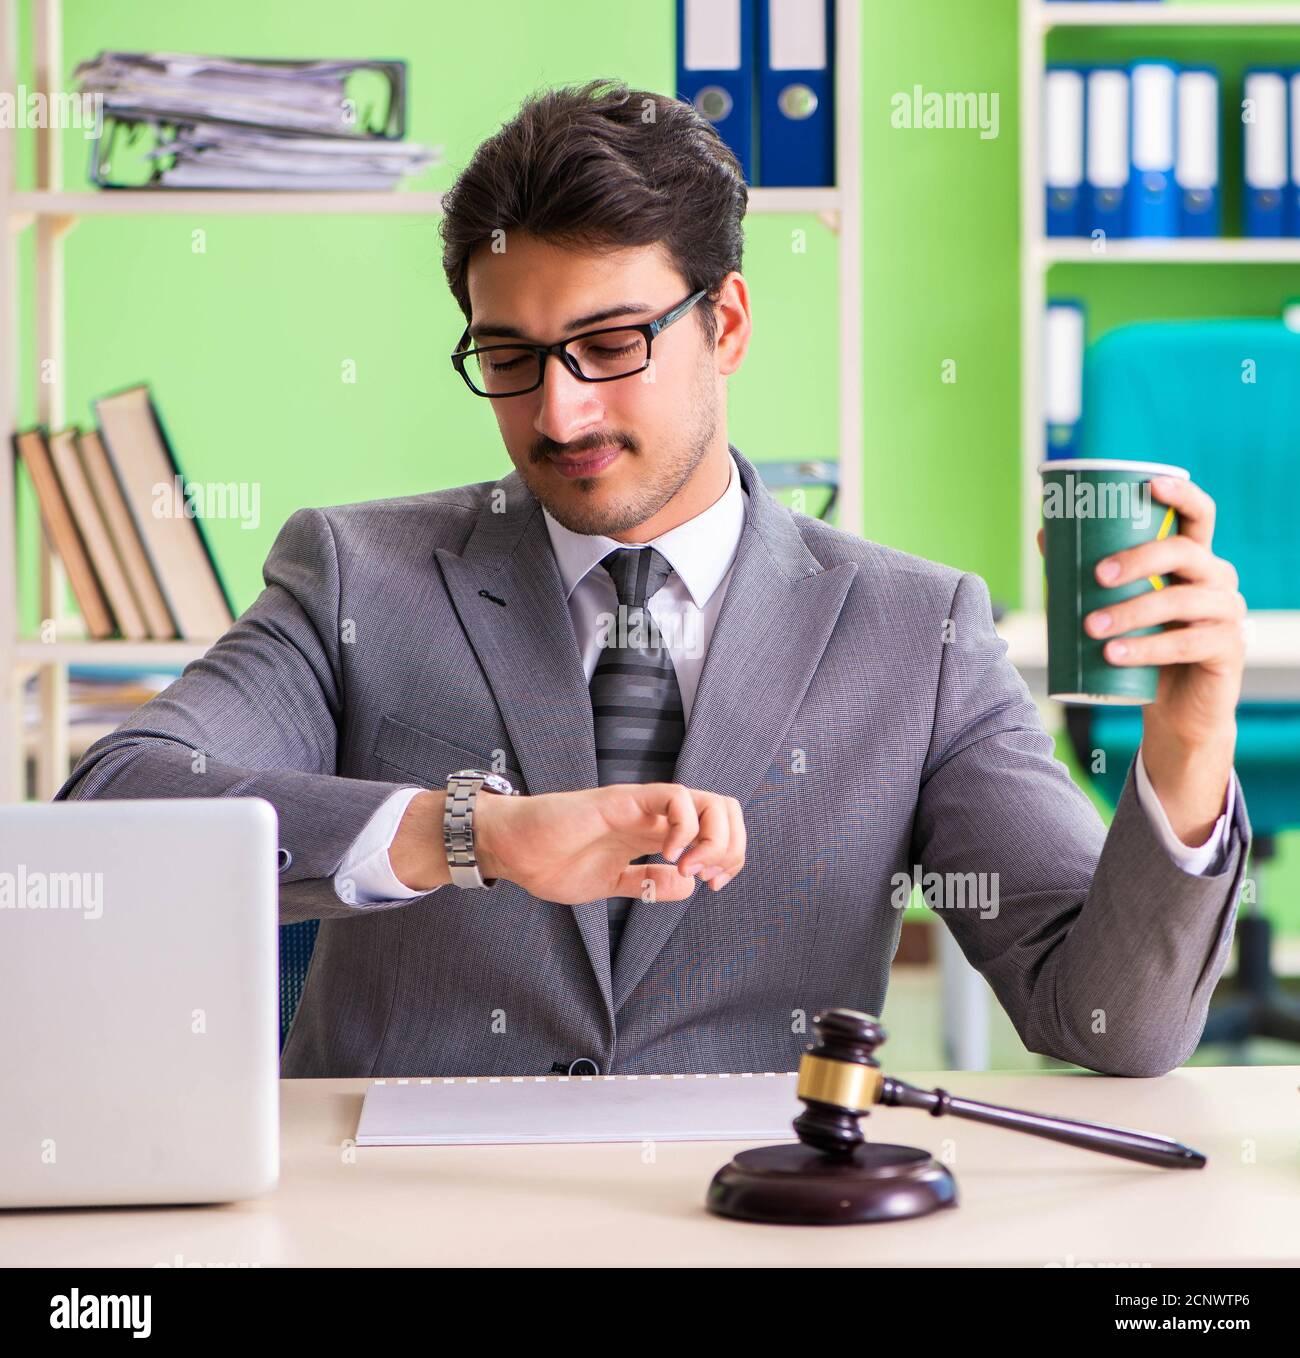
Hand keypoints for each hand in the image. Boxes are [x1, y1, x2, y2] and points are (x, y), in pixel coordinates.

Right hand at [476, 782, 746, 905]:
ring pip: (710, 801)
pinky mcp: (622, 801)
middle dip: (732, 848)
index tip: (710, 885)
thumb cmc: (552, 861)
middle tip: (707, 878)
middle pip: (725, 809)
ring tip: (689, 867)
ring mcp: (641, 804)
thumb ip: (649, 883)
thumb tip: (688, 886)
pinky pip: (674, 797)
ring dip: (714, 840)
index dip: (728, 858)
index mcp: (656, 832)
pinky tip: (668, 856)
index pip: (717, 829)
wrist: (512, 850)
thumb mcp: (613, 883)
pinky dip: (686, 829)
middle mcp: (656, 814)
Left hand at [1037, 475, 1242, 842]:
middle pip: (1185, 552)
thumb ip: (1087, 572)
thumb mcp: (1117, 606)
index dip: (1180, 495)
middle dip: (1138, 559)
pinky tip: (1114, 655)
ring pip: (1182, 600)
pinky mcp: (1227, 651)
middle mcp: (1217, 579)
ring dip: (1132, 611)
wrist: (1173, 709)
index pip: (1199, 515)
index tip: (1148, 485)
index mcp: (1194, 559)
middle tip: (1095, 576)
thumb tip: (1044, 533)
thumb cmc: (1141, 646)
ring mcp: (1228, 614)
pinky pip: (1187, 643)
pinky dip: (1146, 649)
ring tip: (1091, 627)